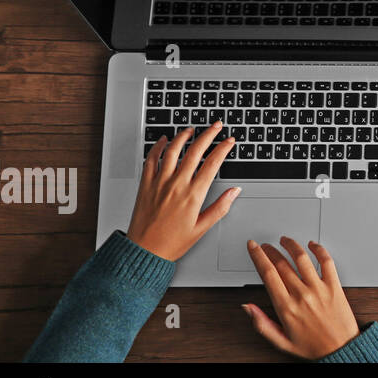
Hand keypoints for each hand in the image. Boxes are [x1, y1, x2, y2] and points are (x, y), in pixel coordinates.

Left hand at [127, 122, 238, 259]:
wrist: (143, 251)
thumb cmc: (171, 243)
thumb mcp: (202, 228)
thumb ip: (220, 207)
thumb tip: (235, 192)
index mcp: (193, 195)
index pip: (212, 163)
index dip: (223, 149)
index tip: (229, 141)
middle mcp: (176, 185)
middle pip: (195, 151)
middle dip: (208, 134)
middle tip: (216, 126)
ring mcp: (159, 183)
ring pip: (172, 150)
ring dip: (183, 136)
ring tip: (191, 130)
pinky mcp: (145, 185)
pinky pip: (151, 160)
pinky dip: (157, 147)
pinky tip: (163, 140)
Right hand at [243, 237, 360, 359]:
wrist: (340, 349)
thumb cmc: (312, 346)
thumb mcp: (280, 341)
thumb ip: (262, 323)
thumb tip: (248, 306)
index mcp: (286, 307)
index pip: (267, 273)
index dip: (258, 256)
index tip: (253, 247)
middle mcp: (301, 295)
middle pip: (281, 263)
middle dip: (270, 250)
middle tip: (265, 245)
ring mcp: (318, 288)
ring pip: (302, 258)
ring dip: (291, 245)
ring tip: (284, 240)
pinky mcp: (334, 286)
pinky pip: (327, 261)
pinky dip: (319, 249)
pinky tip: (312, 245)